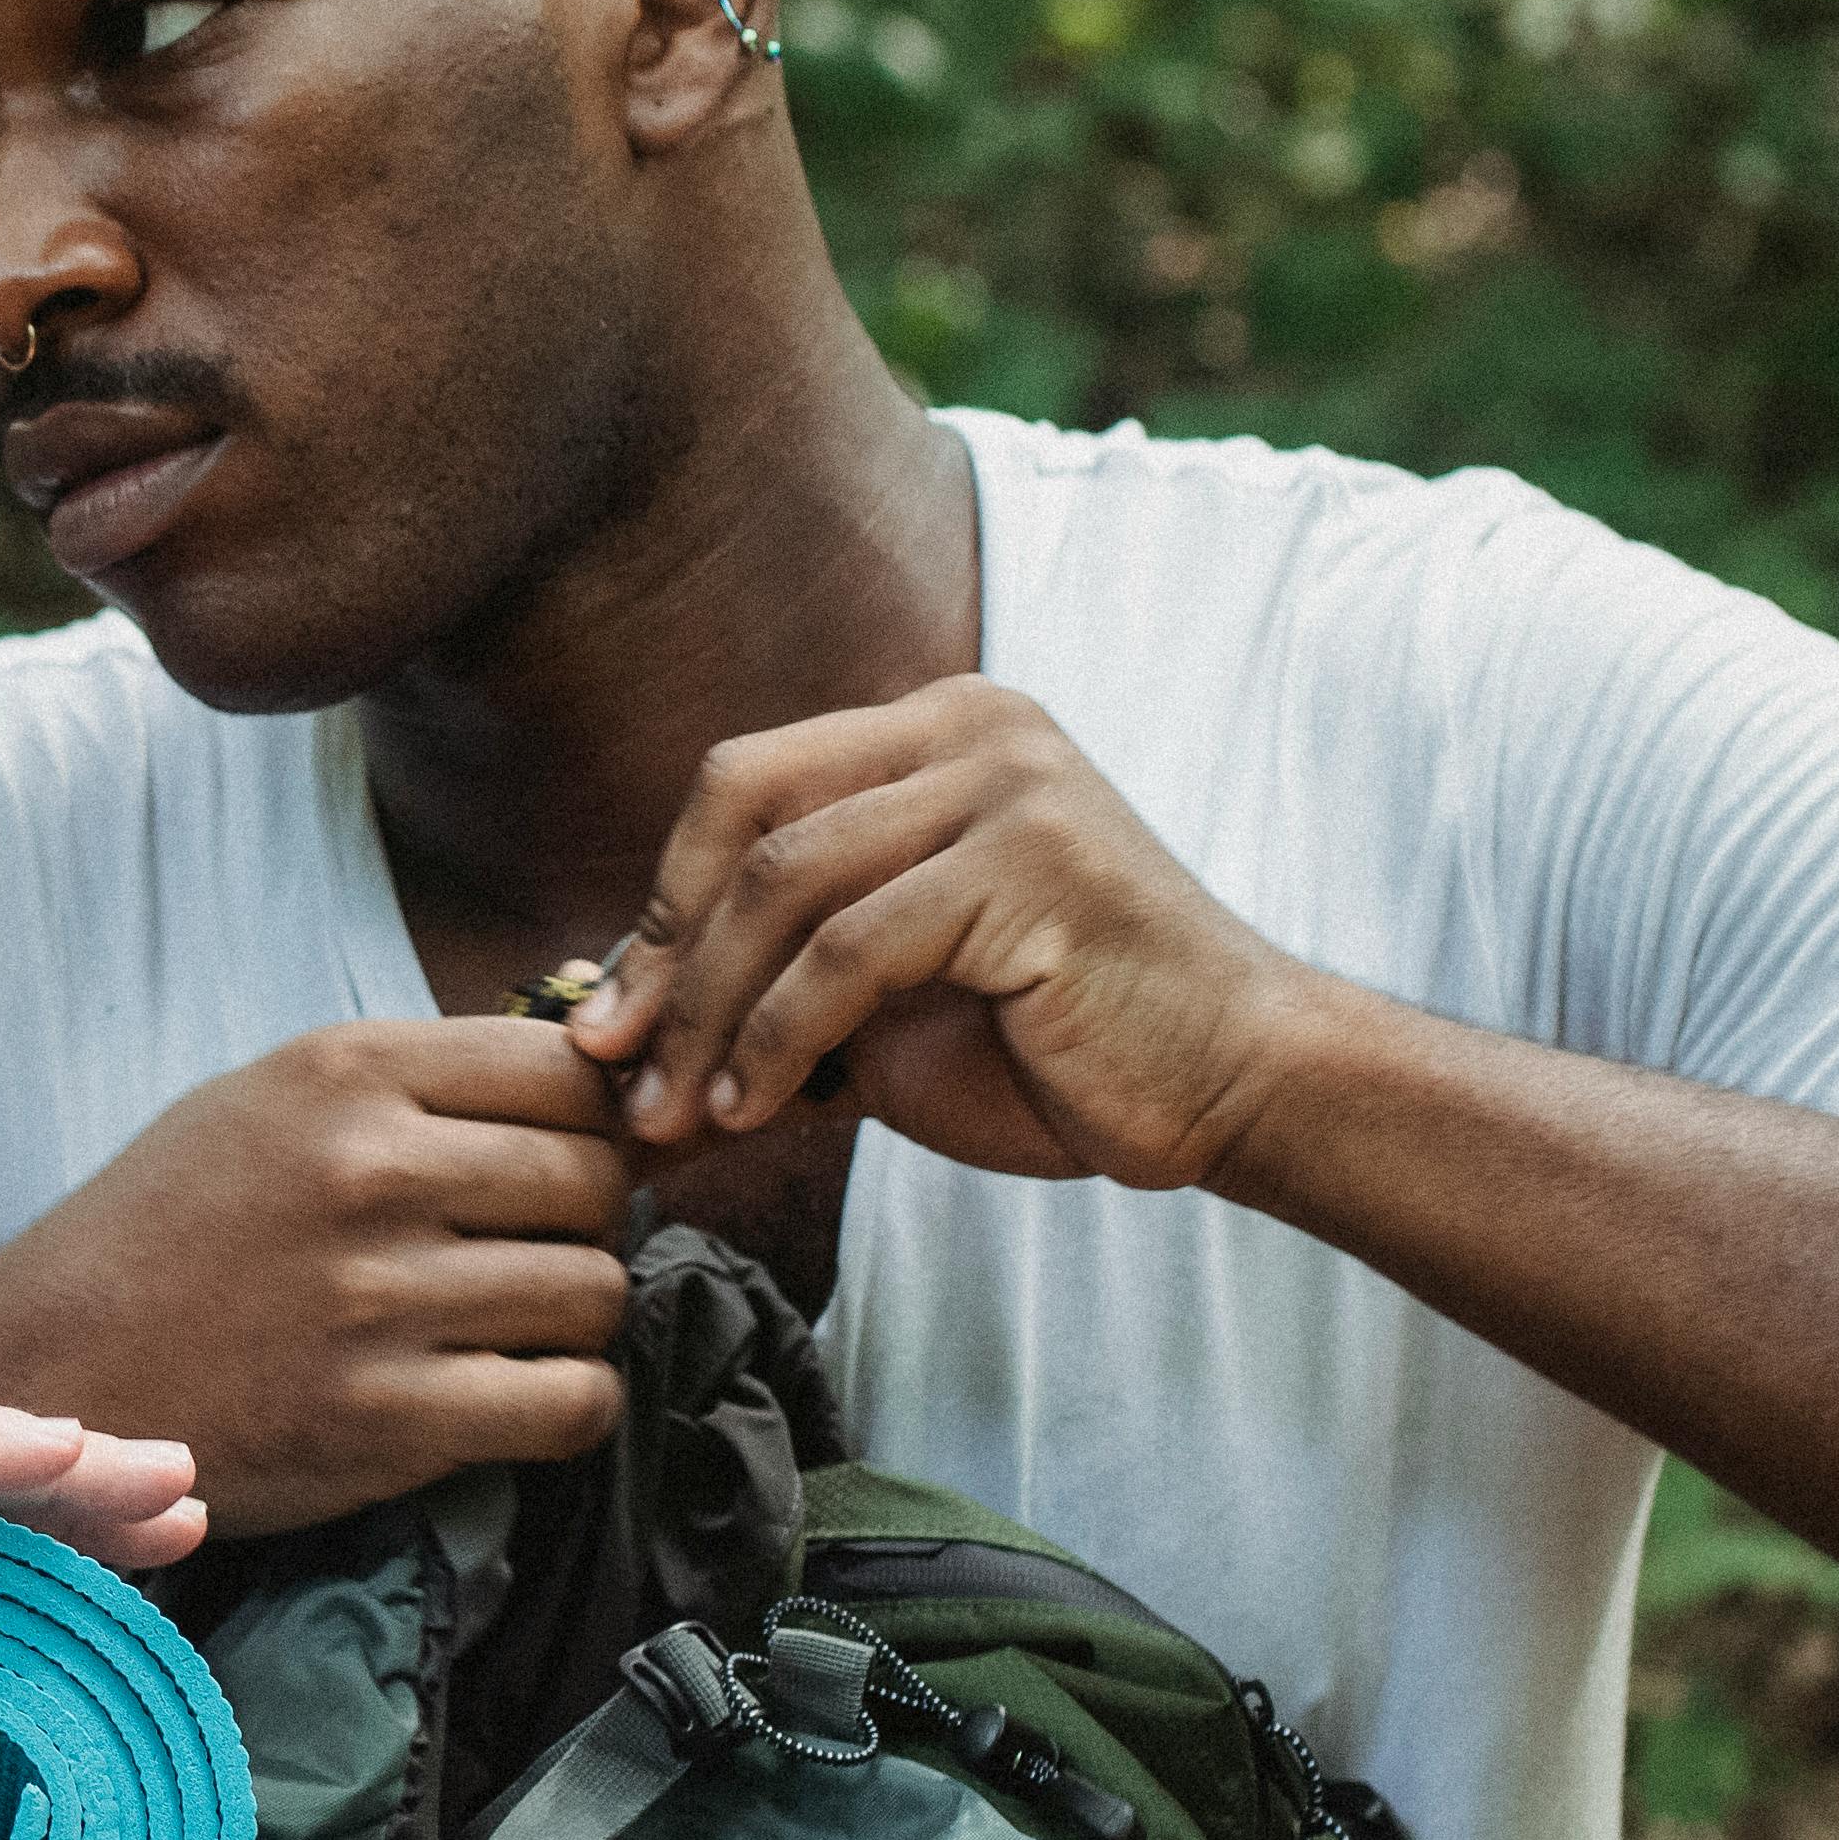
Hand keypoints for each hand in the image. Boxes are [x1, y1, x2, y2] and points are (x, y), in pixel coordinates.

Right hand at [0, 1020, 635, 1534]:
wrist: (52, 1372)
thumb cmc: (170, 1233)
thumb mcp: (268, 1102)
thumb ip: (416, 1087)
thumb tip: (599, 1087)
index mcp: (343, 1072)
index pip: (570, 1071)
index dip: (592, 1122)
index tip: (561, 1160)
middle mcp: (368, 1172)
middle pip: (598, 1179)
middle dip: (589, 1220)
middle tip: (531, 1251)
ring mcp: (379, 1300)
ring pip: (597, 1291)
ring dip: (576, 1318)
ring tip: (511, 1326)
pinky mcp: (388, 1420)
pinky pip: (572, 1403)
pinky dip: (569, 1405)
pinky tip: (514, 1396)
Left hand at [562, 679, 1336, 1191]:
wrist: (1230, 1087)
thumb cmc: (1060, 1046)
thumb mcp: (888, 996)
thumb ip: (776, 973)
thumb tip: (617, 1023)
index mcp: (935, 728)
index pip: (745, 783)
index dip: (661, 899)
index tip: (607, 1014)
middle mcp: (969, 727)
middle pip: (746, 812)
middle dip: (662, 948)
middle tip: (613, 1061)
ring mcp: (1005, 784)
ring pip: (784, 885)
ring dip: (707, 1012)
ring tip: (675, 1112)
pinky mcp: (1028, 864)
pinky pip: (849, 949)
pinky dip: (778, 1037)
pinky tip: (752, 1108)